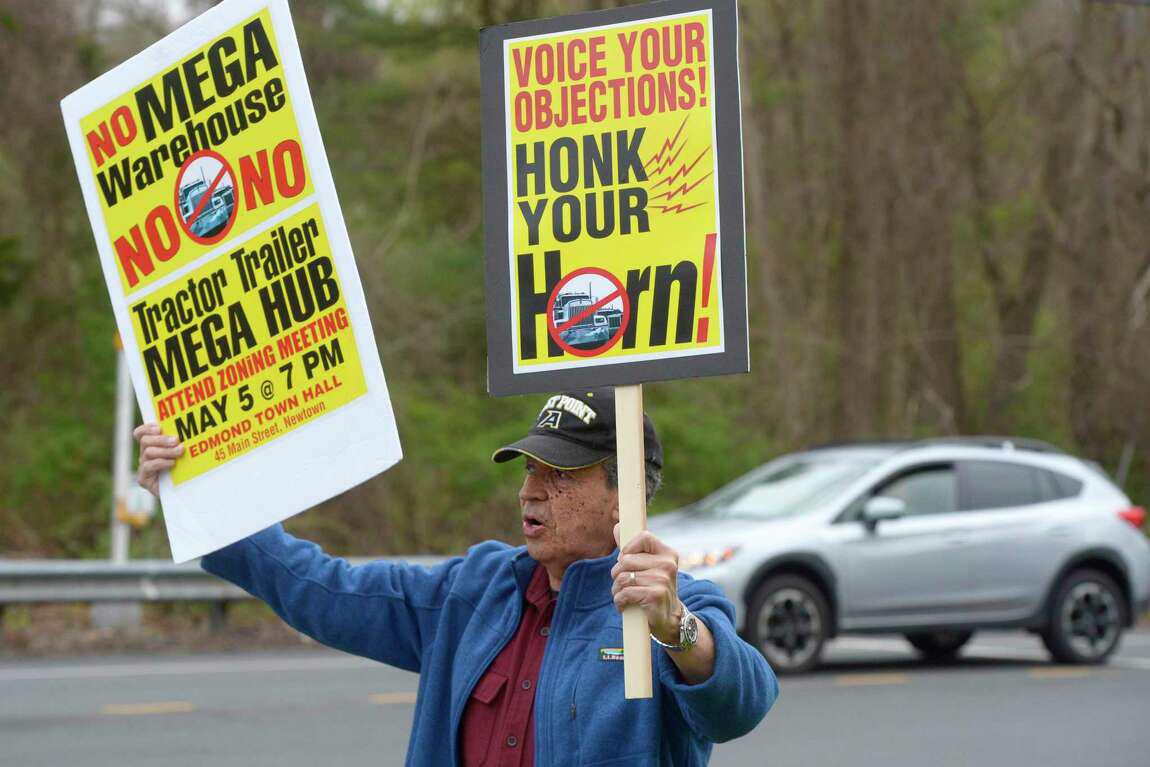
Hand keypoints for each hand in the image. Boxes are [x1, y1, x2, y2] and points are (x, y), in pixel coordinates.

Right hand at [133, 423, 181, 497]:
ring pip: (148, 452)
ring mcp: (143, 468)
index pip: (140, 434)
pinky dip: (162, 462)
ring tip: (179, 451)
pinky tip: (172, 463)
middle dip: (161, 439)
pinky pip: (149, 466)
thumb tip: (191, 429)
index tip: (160, 427)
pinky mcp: (144, 479)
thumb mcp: (182, 455)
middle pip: (145, 441)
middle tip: (176, 440)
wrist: (181, 494)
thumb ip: (179, 443)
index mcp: (151, 447)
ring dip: (165, 450)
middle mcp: (144, 456)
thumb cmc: (184, 472)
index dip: (147, 428)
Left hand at [610, 524, 682, 645]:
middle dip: (618, 574)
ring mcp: (663, 580)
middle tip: (624, 584)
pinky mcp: (655, 595)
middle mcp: (668, 564)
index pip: (643, 537)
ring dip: (617, 589)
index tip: (627, 561)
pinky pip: (624, 592)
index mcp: (667, 553)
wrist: (669, 619)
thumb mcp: (647, 567)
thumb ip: (631, 548)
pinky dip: (619, 601)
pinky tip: (625, 605)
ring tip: (624, 595)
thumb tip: (617, 526)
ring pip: (622, 578)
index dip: (628, 548)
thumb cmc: (653, 589)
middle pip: (625, 560)